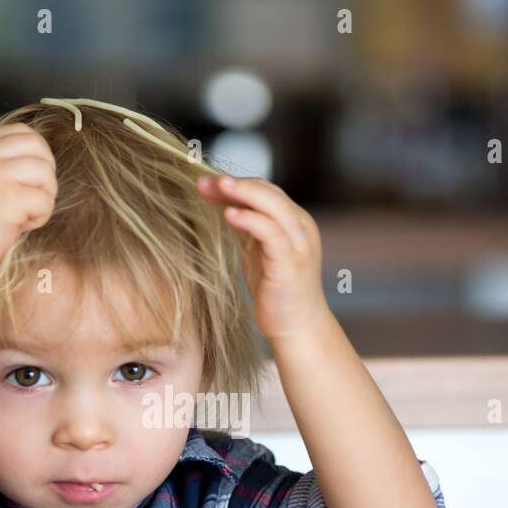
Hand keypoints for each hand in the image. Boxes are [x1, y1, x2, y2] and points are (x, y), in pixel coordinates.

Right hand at [0, 123, 57, 278]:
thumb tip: (36, 157)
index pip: (22, 131)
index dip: (36, 153)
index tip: (31, 178)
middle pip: (38, 146)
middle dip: (45, 173)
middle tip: (34, 197)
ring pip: (45, 172)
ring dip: (45, 196)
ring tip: (26, 215)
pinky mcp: (10, 200)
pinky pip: (45, 201)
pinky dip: (40, 217)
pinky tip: (21, 227)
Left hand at [196, 174, 331, 342]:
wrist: (298, 327)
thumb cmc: (278, 292)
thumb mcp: (260, 252)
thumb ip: (249, 229)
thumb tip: (226, 205)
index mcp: (294, 222)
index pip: (265, 191)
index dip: (236, 185)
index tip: (206, 183)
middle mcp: (301, 227)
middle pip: (269, 192)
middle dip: (236, 184)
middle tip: (206, 179)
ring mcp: (299, 243)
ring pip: (273, 205)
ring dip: (243, 192)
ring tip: (217, 186)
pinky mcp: (291, 262)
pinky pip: (271, 232)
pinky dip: (250, 220)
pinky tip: (229, 215)